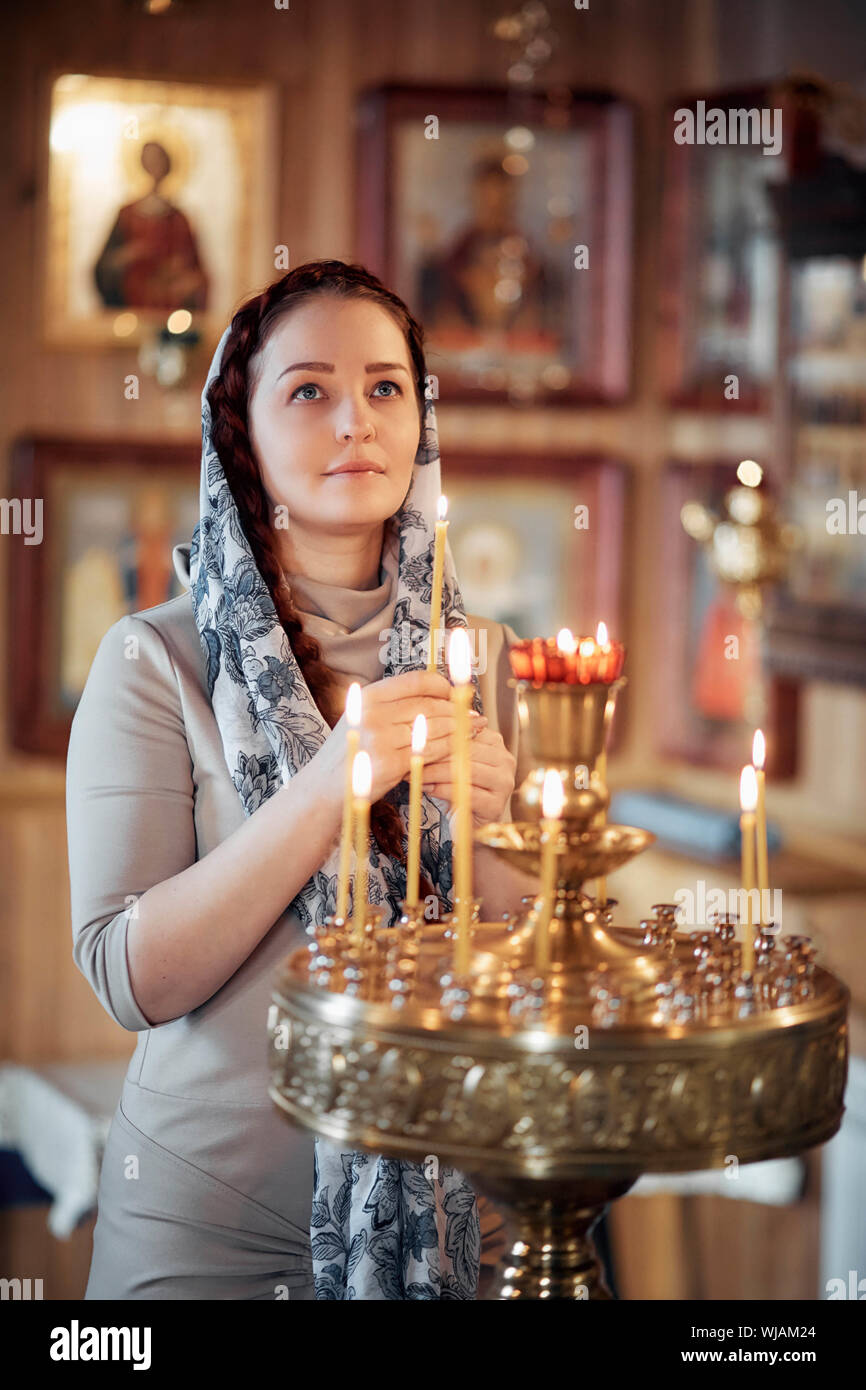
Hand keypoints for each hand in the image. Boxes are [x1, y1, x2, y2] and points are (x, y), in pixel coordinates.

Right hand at [315, 669, 487, 806]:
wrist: (322, 792)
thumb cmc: (348, 758)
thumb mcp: (361, 721)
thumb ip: (390, 707)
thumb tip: (433, 697)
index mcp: (368, 697)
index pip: (416, 681)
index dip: (442, 686)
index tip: (457, 695)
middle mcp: (374, 713)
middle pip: (429, 705)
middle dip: (457, 711)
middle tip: (477, 716)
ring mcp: (381, 738)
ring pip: (434, 729)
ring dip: (460, 730)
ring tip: (476, 731)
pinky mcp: (390, 764)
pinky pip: (430, 752)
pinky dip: (450, 751)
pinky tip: (461, 751)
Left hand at [420, 726, 516, 826]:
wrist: (468, 823)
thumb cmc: (458, 789)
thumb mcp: (451, 762)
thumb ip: (443, 747)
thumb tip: (420, 736)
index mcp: (495, 743)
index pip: (466, 733)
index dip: (440, 737)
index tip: (417, 740)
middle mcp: (505, 760)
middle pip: (466, 751)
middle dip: (437, 754)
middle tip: (413, 756)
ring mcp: (504, 783)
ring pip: (466, 771)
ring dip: (436, 772)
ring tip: (417, 773)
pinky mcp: (496, 805)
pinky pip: (466, 793)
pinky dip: (443, 790)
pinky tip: (427, 788)